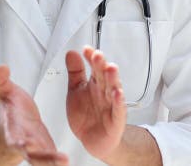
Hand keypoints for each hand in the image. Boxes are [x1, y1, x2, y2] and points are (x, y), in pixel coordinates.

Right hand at [0, 65, 68, 165]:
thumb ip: (1, 80)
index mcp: (12, 129)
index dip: (20, 142)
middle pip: (31, 155)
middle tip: (57, 159)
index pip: (15, 137)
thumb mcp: (5, 91)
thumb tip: (0, 68)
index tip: (27, 144)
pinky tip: (69, 162)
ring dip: (54, 162)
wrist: (15, 123)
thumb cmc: (11, 108)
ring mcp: (36, 150)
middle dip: (42, 158)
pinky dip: (60, 163)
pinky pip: (53, 160)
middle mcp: (24, 143)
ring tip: (66, 162)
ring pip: (44, 160)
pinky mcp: (47, 151)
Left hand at [65, 46, 126, 162]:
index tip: (86, 49)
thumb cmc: (87, 115)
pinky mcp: (116, 120)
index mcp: (95, 83)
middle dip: (101, 65)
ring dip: (113, 79)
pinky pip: (118, 110)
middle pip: (104, 76)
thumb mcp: (76, 90)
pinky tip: (117, 93)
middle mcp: (104, 92)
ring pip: (113, 89)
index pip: (94, 67)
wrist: (94, 140)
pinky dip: (118, 102)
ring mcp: (111, 105)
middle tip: (97, 55)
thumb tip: (72, 53)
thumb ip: (75, 72)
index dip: (91, 58)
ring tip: (110, 68)